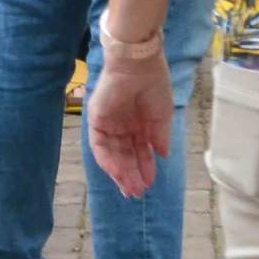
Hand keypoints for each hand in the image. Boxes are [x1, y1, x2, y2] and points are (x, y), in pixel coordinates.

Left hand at [85, 45, 169, 197]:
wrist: (138, 66)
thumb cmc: (154, 86)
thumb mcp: (162, 116)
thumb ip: (159, 137)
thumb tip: (163, 156)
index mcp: (139, 122)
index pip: (139, 150)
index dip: (144, 167)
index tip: (149, 183)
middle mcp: (122, 125)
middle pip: (124, 155)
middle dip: (131, 174)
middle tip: (136, 193)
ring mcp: (108, 123)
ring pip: (112, 154)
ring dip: (120, 172)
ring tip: (130, 188)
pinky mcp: (96, 119)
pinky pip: (99, 145)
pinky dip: (107, 160)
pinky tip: (117, 173)